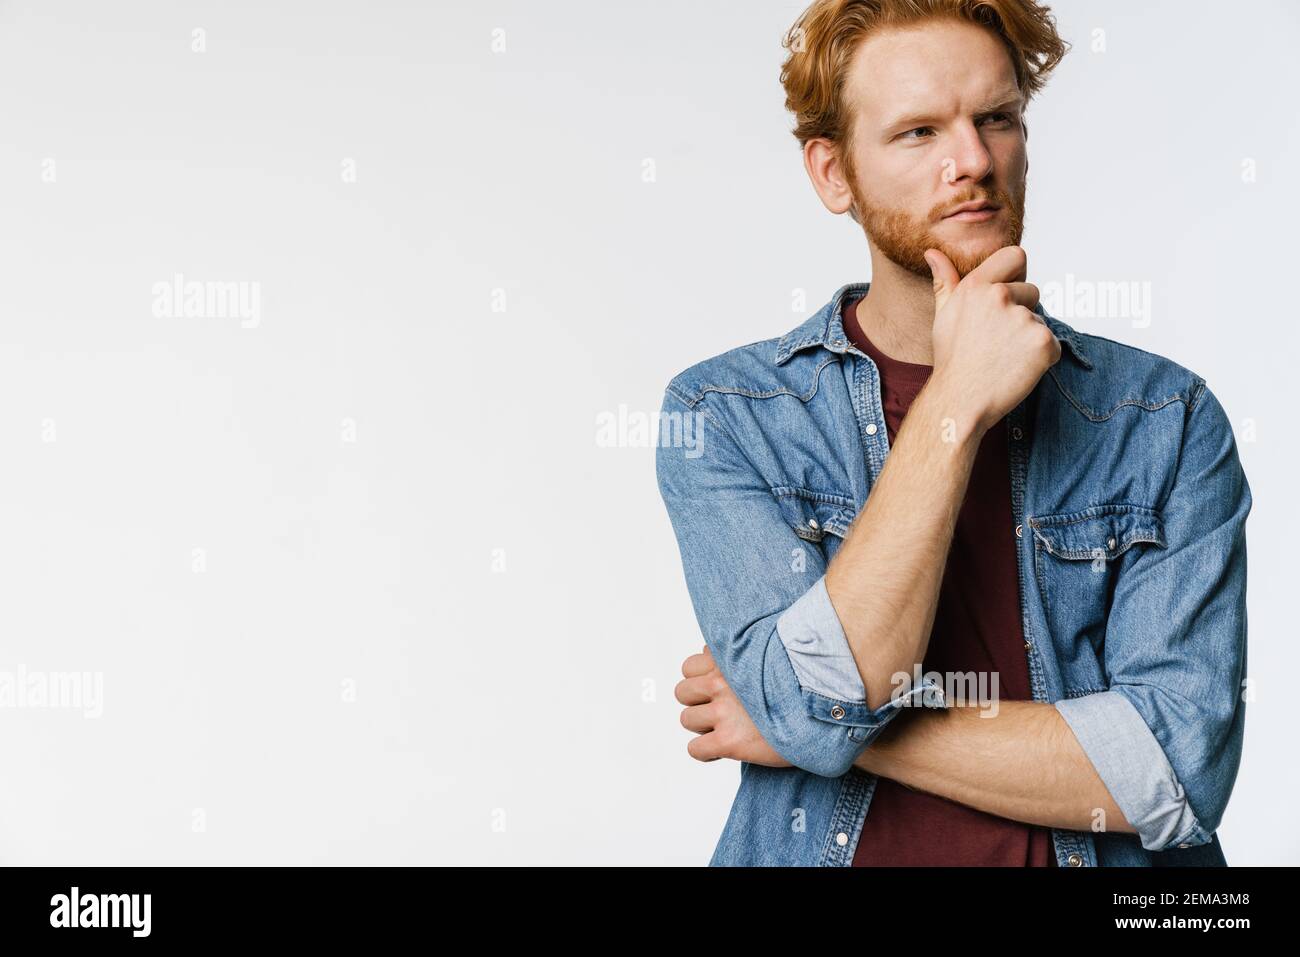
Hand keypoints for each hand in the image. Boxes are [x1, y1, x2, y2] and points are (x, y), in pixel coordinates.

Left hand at [675, 646, 792, 767]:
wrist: (827, 714)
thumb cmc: (803, 683)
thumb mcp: (775, 653)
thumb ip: (747, 651)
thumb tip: (723, 650)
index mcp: (732, 661)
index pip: (690, 665)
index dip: (702, 678)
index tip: (719, 689)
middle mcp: (722, 683)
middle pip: (682, 692)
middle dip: (698, 702)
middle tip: (719, 710)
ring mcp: (724, 712)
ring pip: (686, 720)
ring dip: (702, 726)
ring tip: (724, 729)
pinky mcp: (729, 741)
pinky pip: (695, 750)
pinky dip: (705, 752)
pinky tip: (723, 750)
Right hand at [924, 245, 1061, 434]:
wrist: (959, 401)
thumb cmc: (952, 359)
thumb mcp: (943, 315)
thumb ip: (945, 281)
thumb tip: (932, 252)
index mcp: (976, 286)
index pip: (1016, 256)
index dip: (1016, 275)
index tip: (1005, 298)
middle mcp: (999, 296)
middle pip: (1032, 292)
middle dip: (1021, 314)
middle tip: (997, 342)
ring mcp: (1023, 319)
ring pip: (1040, 322)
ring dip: (1029, 340)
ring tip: (1003, 359)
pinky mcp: (1043, 342)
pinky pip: (1053, 346)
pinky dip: (1041, 360)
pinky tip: (1016, 370)